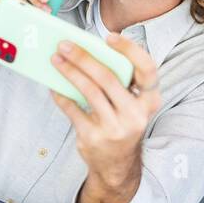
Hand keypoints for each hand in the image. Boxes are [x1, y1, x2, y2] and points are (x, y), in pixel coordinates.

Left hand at [50, 32, 161, 202]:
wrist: (117, 165)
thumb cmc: (122, 123)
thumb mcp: (131, 105)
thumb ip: (121, 82)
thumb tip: (90, 51)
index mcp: (149, 101)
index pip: (147, 69)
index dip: (130, 50)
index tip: (109, 37)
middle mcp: (135, 114)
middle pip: (108, 78)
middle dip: (84, 58)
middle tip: (66, 45)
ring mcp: (115, 128)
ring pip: (89, 91)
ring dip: (69, 72)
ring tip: (56, 60)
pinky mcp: (94, 138)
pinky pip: (73, 109)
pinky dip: (61, 95)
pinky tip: (54, 84)